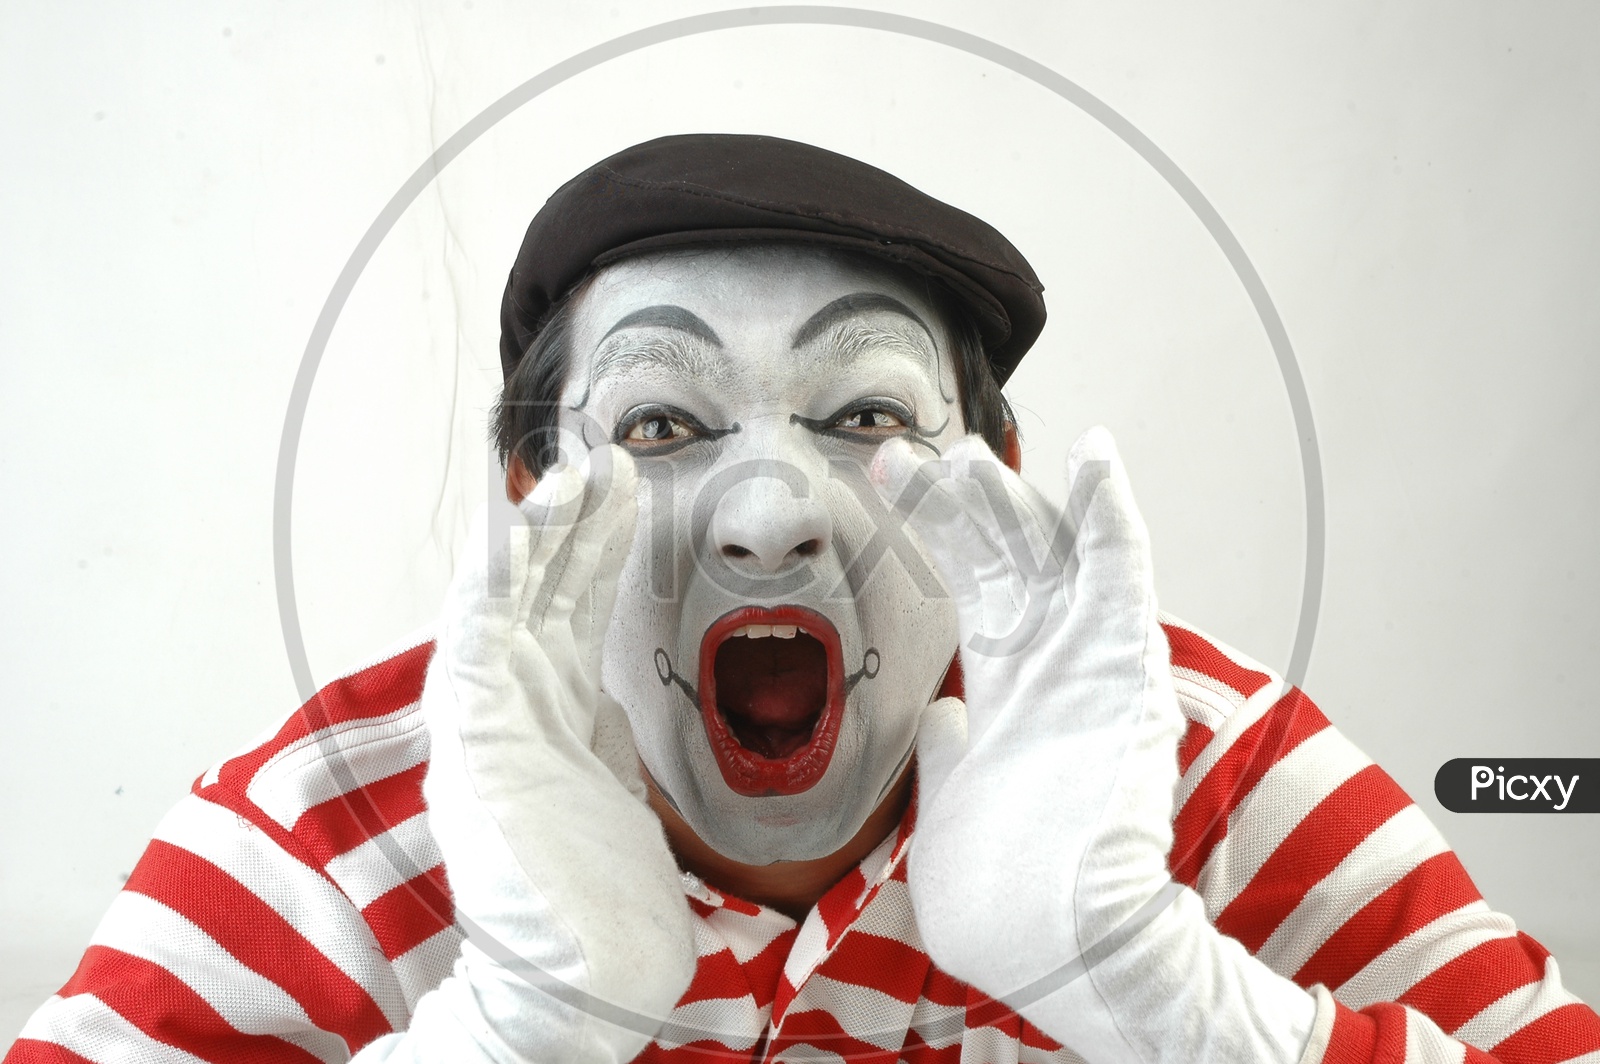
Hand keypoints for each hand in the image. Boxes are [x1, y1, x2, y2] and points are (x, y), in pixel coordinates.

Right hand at [356, 446, 694, 1062]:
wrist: (593, 971)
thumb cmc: (608, 895)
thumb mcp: (617, 785)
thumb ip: (607, 732)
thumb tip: (617, 692)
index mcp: (551, 715)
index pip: (570, 606)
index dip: (597, 544)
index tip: (628, 489)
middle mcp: (513, 705)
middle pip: (542, 587)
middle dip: (575, 517)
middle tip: (609, 453)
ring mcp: (488, 717)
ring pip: (508, 594)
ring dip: (538, 526)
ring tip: (576, 466)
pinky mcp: (474, 734)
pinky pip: (475, 630)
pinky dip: (492, 570)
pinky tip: (515, 516)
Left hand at [873, 428, 1316, 1063]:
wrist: (1052, 942)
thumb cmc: (1002, 895)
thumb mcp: (953, 804)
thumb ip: (949, 749)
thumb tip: (939, 712)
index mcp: (1009, 688)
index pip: (971, 583)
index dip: (932, 525)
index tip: (886, 475)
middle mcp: (1049, 663)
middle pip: (1001, 554)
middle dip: (953, 497)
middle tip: (905, 447)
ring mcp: (1086, 662)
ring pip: (1049, 551)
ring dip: (1009, 493)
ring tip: (966, 444)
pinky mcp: (1122, 672)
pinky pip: (1123, 576)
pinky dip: (1113, 513)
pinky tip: (1097, 451)